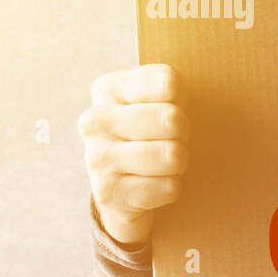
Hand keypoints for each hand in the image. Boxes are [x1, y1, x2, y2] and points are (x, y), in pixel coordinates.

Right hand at [77, 64, 190, 245]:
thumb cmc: (152, 133)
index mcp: (108, 89)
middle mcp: (95, 120)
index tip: (171, 107)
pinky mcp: (109, 193)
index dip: (183, 100)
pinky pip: (168, 187)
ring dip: (178, 163)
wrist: (124, 186)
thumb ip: (172, 88)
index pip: (168, 83)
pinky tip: (153, 185)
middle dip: (183, 134)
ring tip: (163, 162)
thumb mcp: (158, 100)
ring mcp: (98, 158)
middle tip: (171, 140)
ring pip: (172, 155)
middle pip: (172, 119)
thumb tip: (178, 95)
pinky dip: (171, 188)